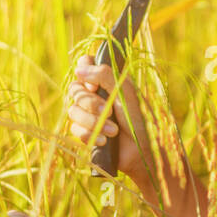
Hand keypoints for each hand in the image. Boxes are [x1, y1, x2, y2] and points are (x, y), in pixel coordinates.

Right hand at [66, 55, 149, 183]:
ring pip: (73, 110)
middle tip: (109, 111)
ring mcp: (89, 114)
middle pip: (75, 89)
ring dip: (93, 121)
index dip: (84, 72)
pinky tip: (105, 141)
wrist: (144, 152)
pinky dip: (90, 134)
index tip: (95, 86)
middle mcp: (96, 95)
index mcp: (107, 80)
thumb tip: (79, 70)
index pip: (84, 64)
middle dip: (90, 103)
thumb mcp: (126, 92)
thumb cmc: (141, 119)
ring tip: (114, 130)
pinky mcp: (86, 132)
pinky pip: (75, 129)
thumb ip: (105, 75)